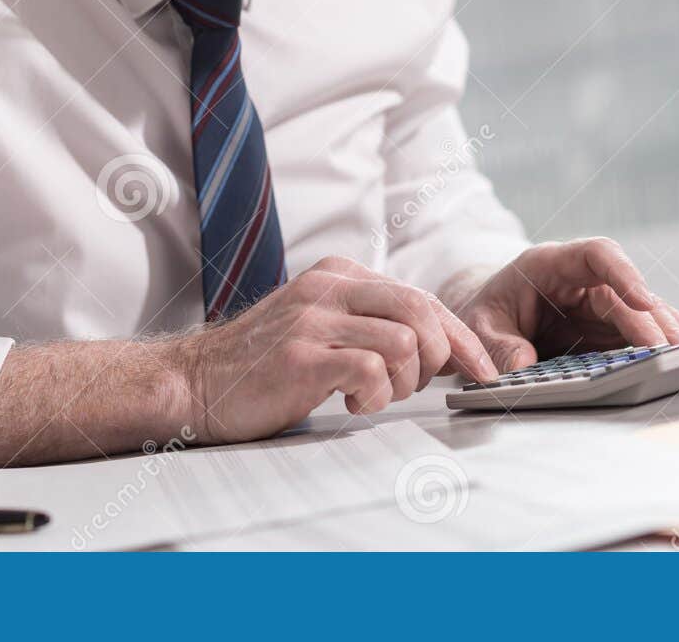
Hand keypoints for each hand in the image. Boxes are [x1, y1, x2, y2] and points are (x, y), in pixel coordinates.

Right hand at [177, 256, 498, 443]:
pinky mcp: (302, 356)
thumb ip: (368, 321)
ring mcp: (313, 320)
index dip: (461, 337)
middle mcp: (328, 288)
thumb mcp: (319, 323)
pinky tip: (349, 403)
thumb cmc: (262, 363)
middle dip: (440, 356)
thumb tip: (437, 343)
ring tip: (371, 396)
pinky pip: (372, 369)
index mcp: (337, 274)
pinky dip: (375, 395)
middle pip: (422, 310)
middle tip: (419, 386)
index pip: (421, 296)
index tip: (483, 369)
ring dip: (402, 384)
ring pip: (405, 343)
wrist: (194, 383)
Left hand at [441, 237, 678, 373]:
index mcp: (551, 264)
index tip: (643, 298)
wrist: (491, 317)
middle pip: (626, 293)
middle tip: (665, 351)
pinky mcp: (610, 328)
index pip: (596, 253)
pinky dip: (665, 343)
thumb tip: (521, 366)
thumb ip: (497, 344)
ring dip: (666, 334)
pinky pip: (644, 331)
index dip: (623, 272)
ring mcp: (601, 304)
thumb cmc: (487, 311)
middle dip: (649, 321)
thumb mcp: (479, 325)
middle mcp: (584, 280)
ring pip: (644, 312)